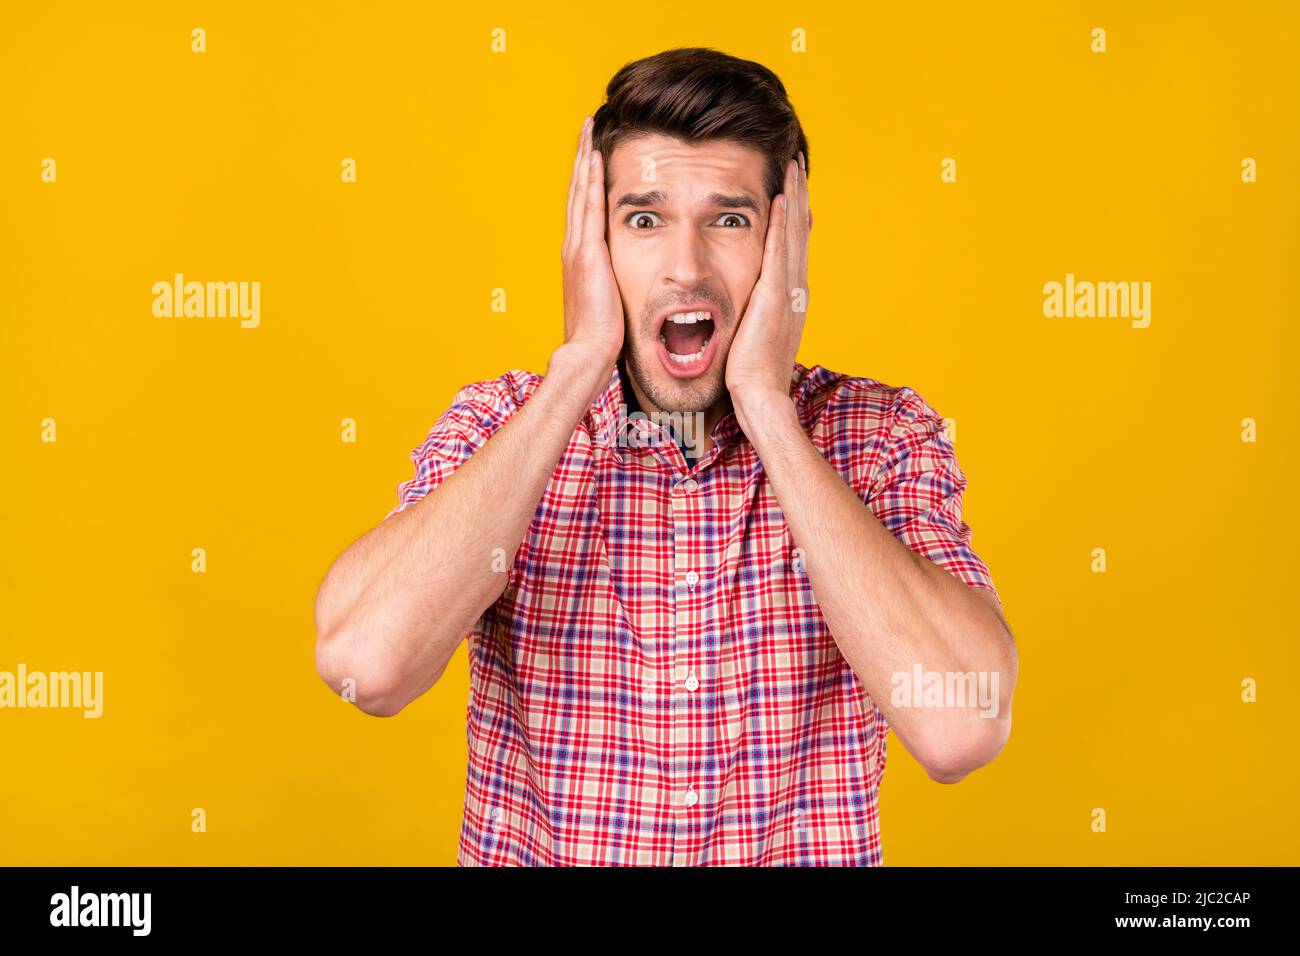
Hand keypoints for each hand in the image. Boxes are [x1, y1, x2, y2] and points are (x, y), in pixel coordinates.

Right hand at [560, 116, 623, 367]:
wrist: (590, 351)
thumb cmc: (603, 335)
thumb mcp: (610, 300)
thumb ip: (615, 282)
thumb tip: (627, 278)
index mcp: (582, 256)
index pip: (584, 206)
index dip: (587, 177)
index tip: (593, 151)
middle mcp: (575, 246)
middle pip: (578, 190)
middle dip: (582, 157)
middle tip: (587, 126)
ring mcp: (578, 248)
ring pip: (581, 191)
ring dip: (584, 159)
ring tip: (589, 129)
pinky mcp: (587, 253)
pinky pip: (589, 208)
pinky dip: (590, 181)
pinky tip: (595, 157)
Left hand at [725, 152, 809, 417]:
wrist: (759, 396)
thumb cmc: (751, 375)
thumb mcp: (755, 335)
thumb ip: (756, 314)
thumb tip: (749, 304)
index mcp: (789, 296)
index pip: (793, 246)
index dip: (794, 215)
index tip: (791, 189)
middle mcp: (795, 288)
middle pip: (799, 231)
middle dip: (798, 196)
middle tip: (797, 164)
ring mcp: (788, 291)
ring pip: (794, 234)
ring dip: (793, 199)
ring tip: (793, 167)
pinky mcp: (776, 296)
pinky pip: (780, 252)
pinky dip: (783, 224)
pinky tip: (780, 200)